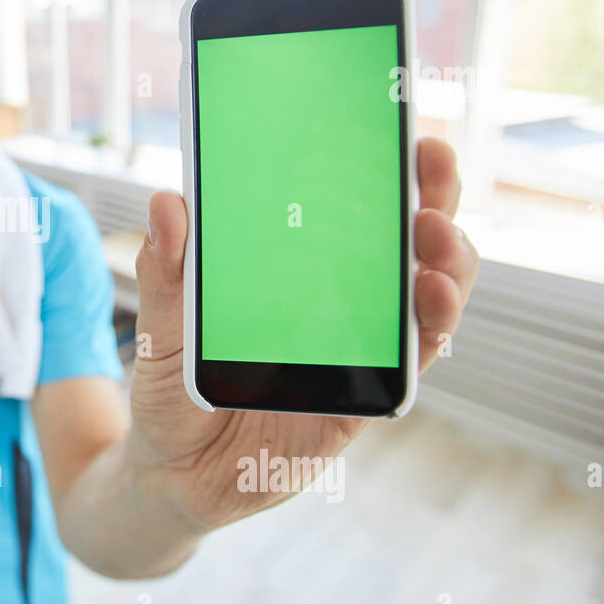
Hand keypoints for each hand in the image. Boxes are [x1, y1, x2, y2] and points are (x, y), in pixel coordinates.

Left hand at [127, 136, 479, 532]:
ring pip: (424, 304)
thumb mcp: (159, 330)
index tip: (401, 129)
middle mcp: (335, 310)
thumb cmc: (170, 389)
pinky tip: (433, 308)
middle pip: (405, 249)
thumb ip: (166, 274)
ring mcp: (353, 357)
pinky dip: (427, 336)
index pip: (349, 214)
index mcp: (292, 277)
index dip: (384, 171)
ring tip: (436, 242)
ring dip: (444, 267)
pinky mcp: (356, 408)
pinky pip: (406, 370)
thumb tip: (167, 202)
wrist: (169, 474)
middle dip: (432, 202)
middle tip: (432, 167)